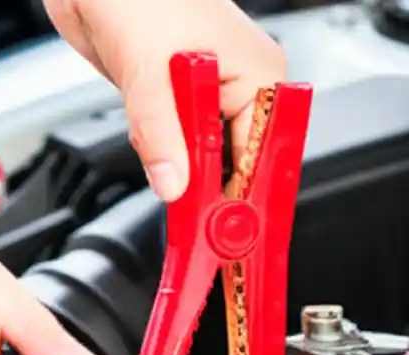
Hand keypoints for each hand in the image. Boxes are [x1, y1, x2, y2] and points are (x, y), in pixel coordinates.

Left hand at [44, 0, 286, 200]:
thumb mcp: (149, 71)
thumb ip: (161, 134)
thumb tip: (174, 184)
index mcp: (259, 73)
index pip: (262, 153)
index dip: (243, 194)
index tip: (225, 229)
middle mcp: (238, 84)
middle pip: (233, 160)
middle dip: (203, 180)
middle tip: (187, 210)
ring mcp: (203, 92)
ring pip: (198, 155)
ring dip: (173, 160)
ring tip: (159, 148)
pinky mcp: (171, 97)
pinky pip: (171, 141)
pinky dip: (155, 147)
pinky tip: (146, 133)